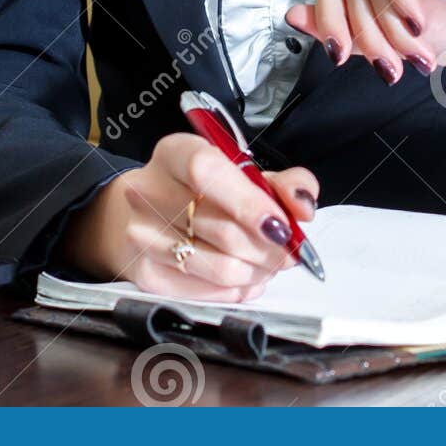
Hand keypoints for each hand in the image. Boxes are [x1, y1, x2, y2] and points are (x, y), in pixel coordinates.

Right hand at [54, 132, 319, 301]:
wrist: (148, 212)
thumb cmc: (201, 190)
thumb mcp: (241, 173)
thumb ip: (281, 183)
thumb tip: (303, 207)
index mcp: (174, 153)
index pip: (206, 171)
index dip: (248, 202)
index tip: (281, 225)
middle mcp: (148, 191)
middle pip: (220, 229)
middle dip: (268, 248)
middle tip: (289, 253)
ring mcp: (141, 234)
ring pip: (217, 266)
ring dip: (257, 272)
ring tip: (268, 266)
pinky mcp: (144, 274)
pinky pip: (205, 292)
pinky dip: (236, 290)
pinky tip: (245, 278)